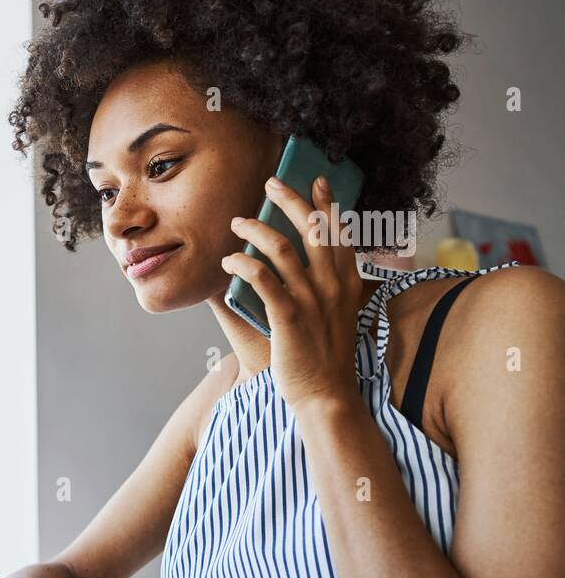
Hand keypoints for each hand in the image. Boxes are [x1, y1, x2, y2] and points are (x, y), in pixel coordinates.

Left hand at [223, 174, 364, 410]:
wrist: (326, 396)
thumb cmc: (325, 358)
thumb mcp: (334, 317)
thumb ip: (321, 290)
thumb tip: (298, 267)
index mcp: (347, 283)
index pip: (340, 232)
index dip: (327, 204)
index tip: (316, 181)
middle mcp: (333, 286)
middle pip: (313, 228)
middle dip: (290, 199)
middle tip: (271, 183)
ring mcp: (312, 300)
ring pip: (281, 247)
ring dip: (255, 228)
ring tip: (238, 222)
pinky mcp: (289, 316)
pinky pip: (262, 278)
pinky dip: (243, 263)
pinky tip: (229, 260)